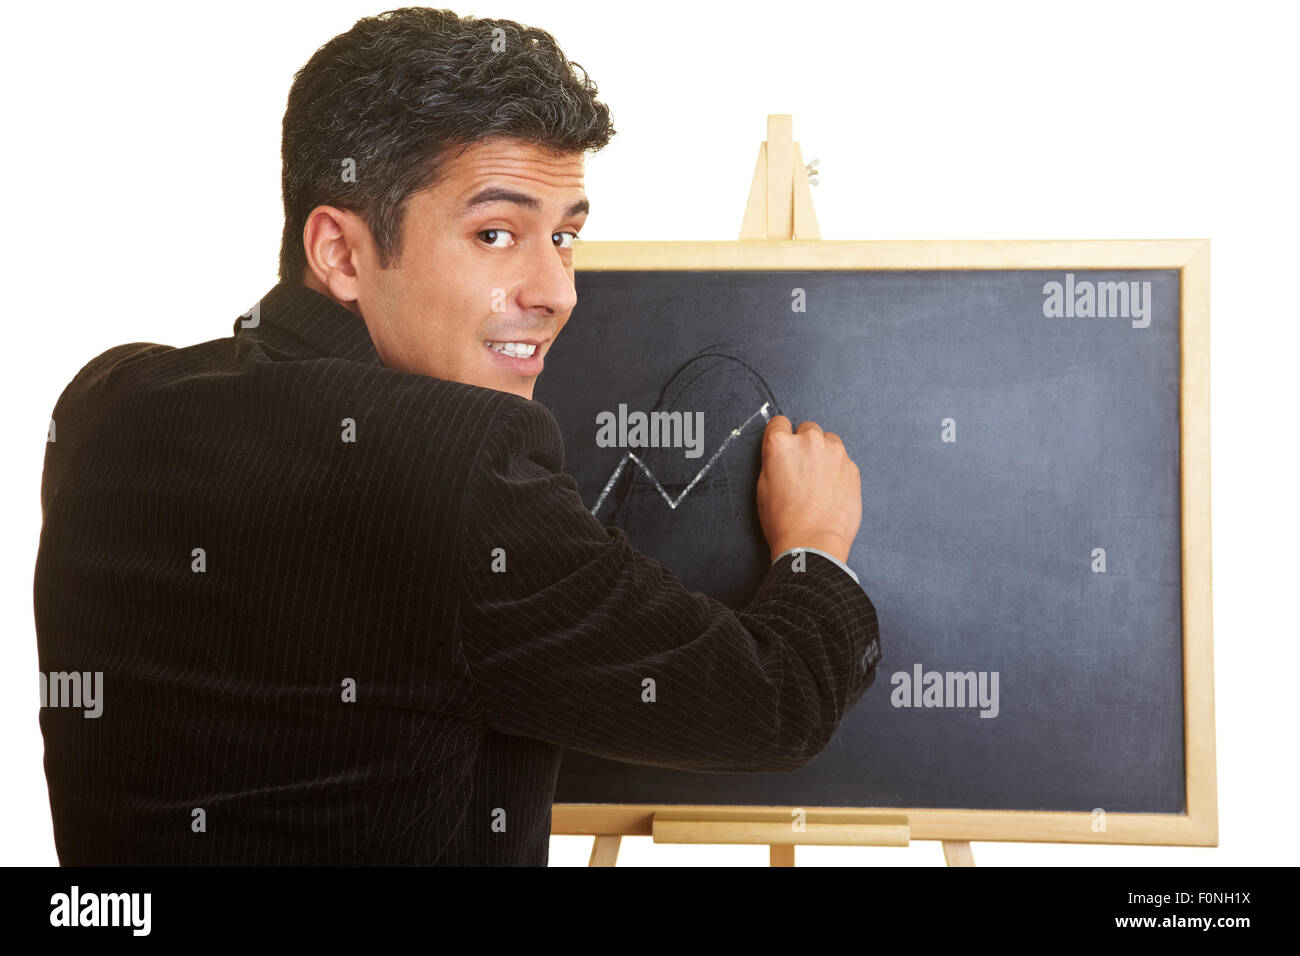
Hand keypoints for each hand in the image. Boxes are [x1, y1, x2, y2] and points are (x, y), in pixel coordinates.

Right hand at [756, 415, 861, 564]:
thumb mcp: (763, 487)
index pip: (779, 422)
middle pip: (807, 428)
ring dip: (823, 454)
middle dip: (804, 444)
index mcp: (781, 444)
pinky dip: (837, 470)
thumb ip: (773, 460)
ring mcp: (834, 453)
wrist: (813, 543)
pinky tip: (830, 491)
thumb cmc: (783, 521)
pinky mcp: (852, 467)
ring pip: (828, 441)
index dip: (779, 436)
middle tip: (802, 469)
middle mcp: (809, 441)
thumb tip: (781, 452)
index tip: (783, 447)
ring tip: (818, 481)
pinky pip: (842, 460)